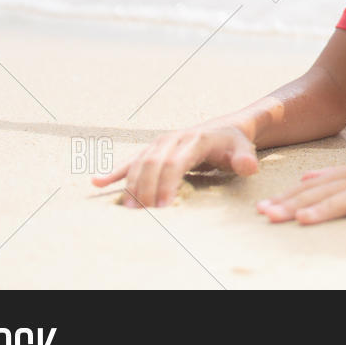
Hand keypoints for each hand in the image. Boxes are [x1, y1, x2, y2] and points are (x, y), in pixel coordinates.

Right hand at [92, 125, 258, 208]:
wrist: (226, 128)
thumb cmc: (234, 144)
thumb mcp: (244, 150)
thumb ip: (245, 159)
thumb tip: (248, 167)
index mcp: (194, 139)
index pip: (175, 163)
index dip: (167, 184)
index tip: (165, 206)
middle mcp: (173, 139)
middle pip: (153, 164)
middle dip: (147, 190)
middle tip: (146, 217)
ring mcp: (160, 143)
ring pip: (139, 164)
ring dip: (132, 186)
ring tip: (130, 211)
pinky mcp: (152, 149)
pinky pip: (130, 161)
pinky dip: (114, 172)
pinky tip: (97, 183)